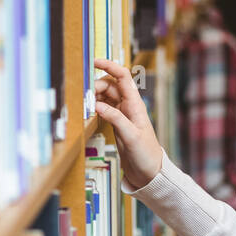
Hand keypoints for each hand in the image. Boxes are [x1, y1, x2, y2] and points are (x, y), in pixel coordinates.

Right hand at [93, 59, 163, 188]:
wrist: (149, 172)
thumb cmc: (146, 155)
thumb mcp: (131, 137)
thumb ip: (115, 119)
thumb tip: (97, 105)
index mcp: (135, 105)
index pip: (123, 77)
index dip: (109, 66)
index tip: (94, 62)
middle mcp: (129, 106)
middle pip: (110, 85)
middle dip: (96, 86)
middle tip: (85, 97)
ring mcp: (122, 114)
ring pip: (105, 96)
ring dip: (95, 97)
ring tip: (85, 105)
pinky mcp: (116, 124)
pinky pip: (104, 108)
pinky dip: (95, 107)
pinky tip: (88, 111)